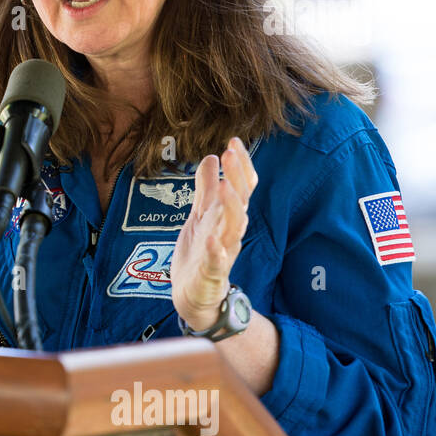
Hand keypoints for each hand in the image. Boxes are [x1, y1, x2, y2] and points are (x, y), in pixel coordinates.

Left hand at [170, 136, 257, 331]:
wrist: (194, 293)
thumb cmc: (200, 251)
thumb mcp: (201, 215)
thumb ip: (206, 188)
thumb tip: (211, 157)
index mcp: (226, 216)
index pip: (241, 186)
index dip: (240, 165)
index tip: (234, 141)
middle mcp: (229, 231)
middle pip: (240, 201)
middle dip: (237, 177)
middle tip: (231, 152)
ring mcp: (223, 252)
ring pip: (234, 228)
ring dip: (231, 207)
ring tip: (226, 186)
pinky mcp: (212, 273)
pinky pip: (217, 261)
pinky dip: (217, 250)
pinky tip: (213, 239)